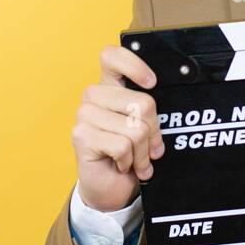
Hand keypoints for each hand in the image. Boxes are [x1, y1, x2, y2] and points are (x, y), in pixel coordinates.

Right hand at [71, 45, 164, 211]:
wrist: (110, 187)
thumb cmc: (129, 154)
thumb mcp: (144, 128)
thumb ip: (149, 113)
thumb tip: (164, 113)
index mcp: (109, 86)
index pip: (112, 56)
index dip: (135, 65)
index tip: (152, 83)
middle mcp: (93, 96)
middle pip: (142, 102)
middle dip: (153, 132)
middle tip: (150, 149)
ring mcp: (84, 115)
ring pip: (135, 129)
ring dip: (142, 152)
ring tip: (135, 160)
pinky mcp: (81, 136)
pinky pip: (122, 146)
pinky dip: (129, 161)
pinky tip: (122, 164)